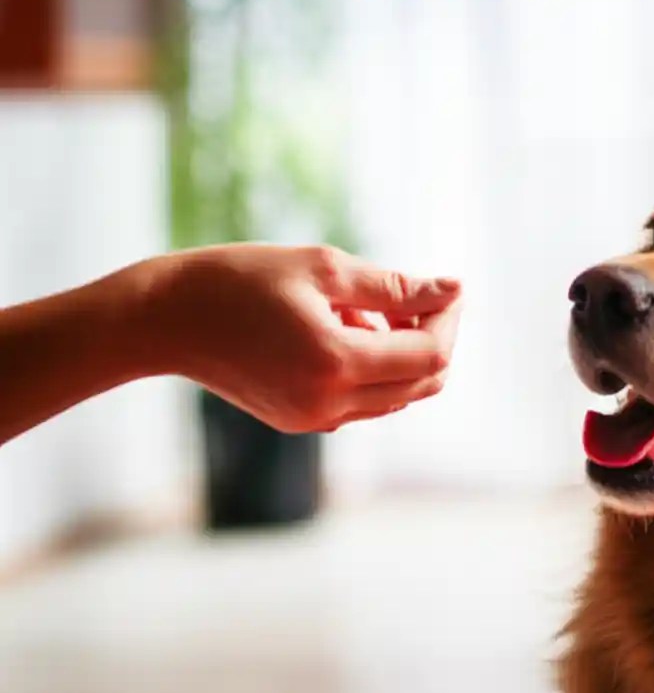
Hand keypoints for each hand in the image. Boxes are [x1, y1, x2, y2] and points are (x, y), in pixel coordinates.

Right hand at [140, 244, 460, 431]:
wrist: (162, 319)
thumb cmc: (239, 279)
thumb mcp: (323, 269)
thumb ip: (394, 286)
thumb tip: (452, 290)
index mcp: (337, 364)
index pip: (430, 355)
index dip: (448, 319)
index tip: (445, 287)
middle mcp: (330, 405)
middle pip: (423, 383)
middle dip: (432, 338)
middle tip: (412, 295)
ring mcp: (315, 421)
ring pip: (397, 396)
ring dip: (400, 353)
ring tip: (358, 309)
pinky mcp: (301, 423)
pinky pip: (364, 402)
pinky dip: (371, 368)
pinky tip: (339, 330)